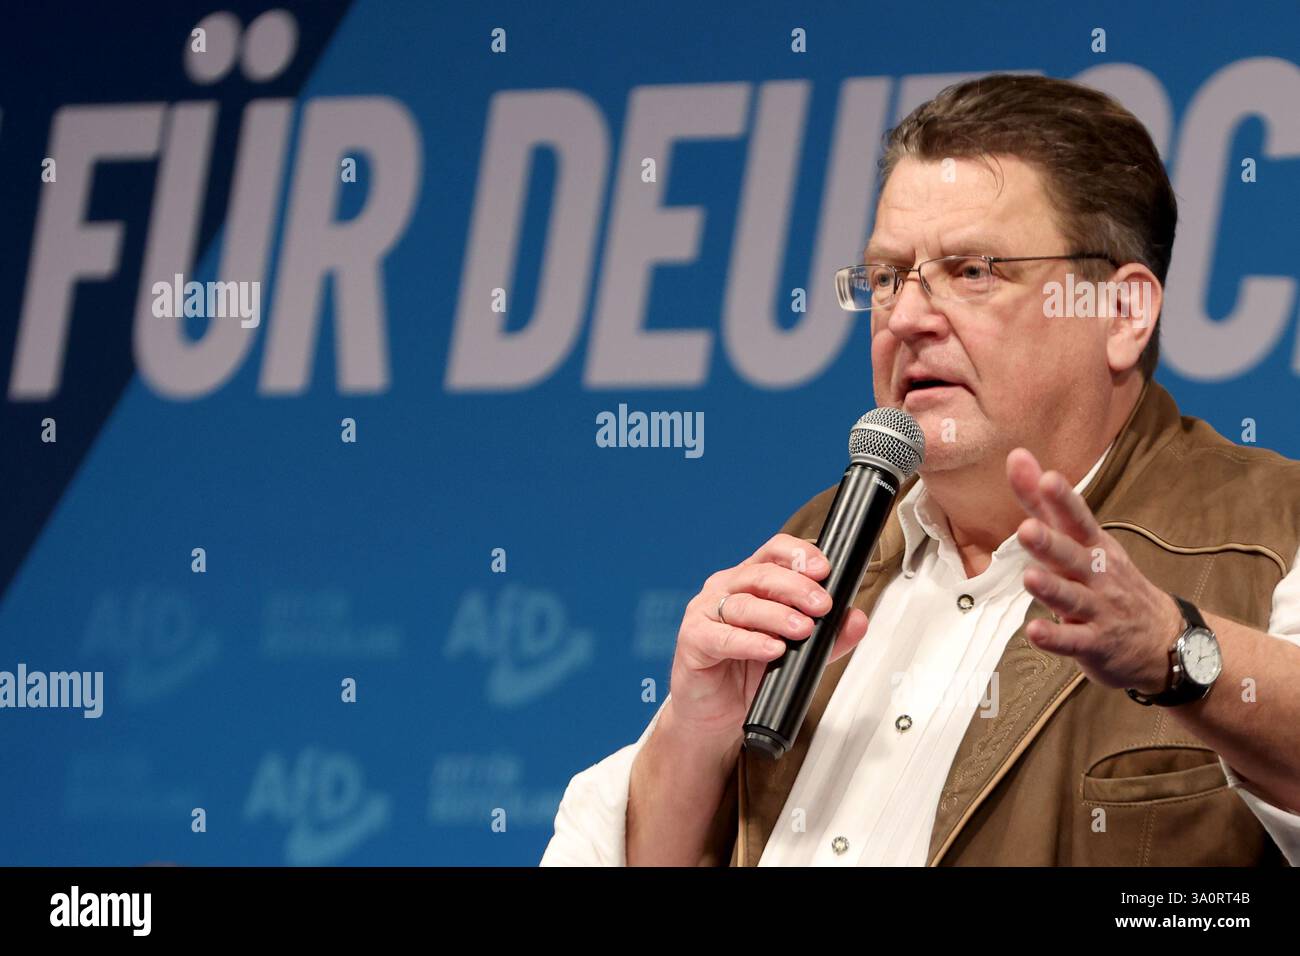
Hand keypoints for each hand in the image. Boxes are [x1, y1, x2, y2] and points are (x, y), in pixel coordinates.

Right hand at [668, 533, 869, 736]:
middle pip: (762, 574)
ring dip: (777, 615)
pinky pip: (722, 636)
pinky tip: (772, 648)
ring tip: (802, 630)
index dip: (798, 555)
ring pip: (744, 604)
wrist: (715, 714)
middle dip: (796, 587)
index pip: (774, 553)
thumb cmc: (747, 676)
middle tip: (822, 606)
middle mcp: (726, 589)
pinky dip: (750, 642)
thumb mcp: (796, 655)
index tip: (824, 569)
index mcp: (749, 582)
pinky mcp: (693, 640)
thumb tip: (856, 620)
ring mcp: (705, 612)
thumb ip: (827, 638)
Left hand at [1006, 448, 1182, 692]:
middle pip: (1072, 555)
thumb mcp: (1083, 541)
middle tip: (1026, 529)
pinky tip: (1035, 632)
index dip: (1062, 500)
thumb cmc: (1109, 580)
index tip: (1046, 478)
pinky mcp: (1095, 643)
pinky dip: (1055, 638)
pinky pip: (1073, 641)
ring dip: (1051, 588)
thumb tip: (1017, 457)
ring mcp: (1098, 609)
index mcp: (1092, 545)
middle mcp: (1097, 574)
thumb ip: (1044, 504)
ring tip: (1030, 578)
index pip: (1076, 518)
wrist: (1162, 638)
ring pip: (1072, 597)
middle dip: (1050, 542)